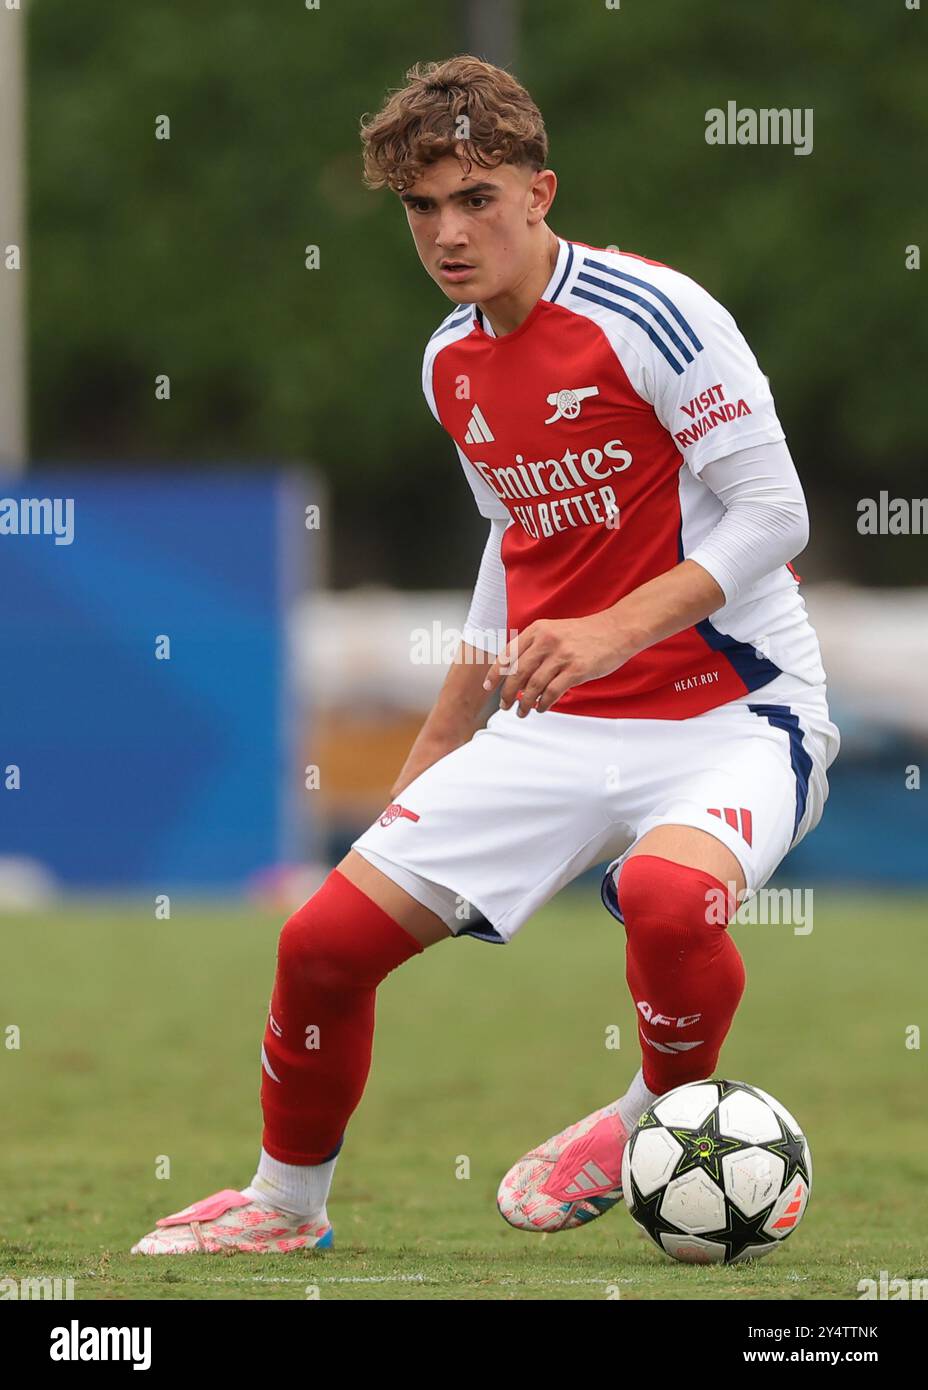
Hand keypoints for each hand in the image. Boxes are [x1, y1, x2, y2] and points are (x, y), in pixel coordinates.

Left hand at [482, 614, 634, 716]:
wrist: (617, 629)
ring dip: (525, 703)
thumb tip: (516, 673)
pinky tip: (541, 708)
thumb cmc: (585, 633)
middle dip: (507, 693)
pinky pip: (552, 692)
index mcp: (537, 630)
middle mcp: (546, 641)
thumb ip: (535, 647)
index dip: (495, 673)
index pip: (508, 654)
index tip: (488, 687)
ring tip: (522, 711)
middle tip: (505, 705)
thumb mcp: (554, 630)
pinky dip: (543, 703)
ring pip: (533, 686)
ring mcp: (562, 655)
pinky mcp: (576, 669)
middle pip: (517, 673)